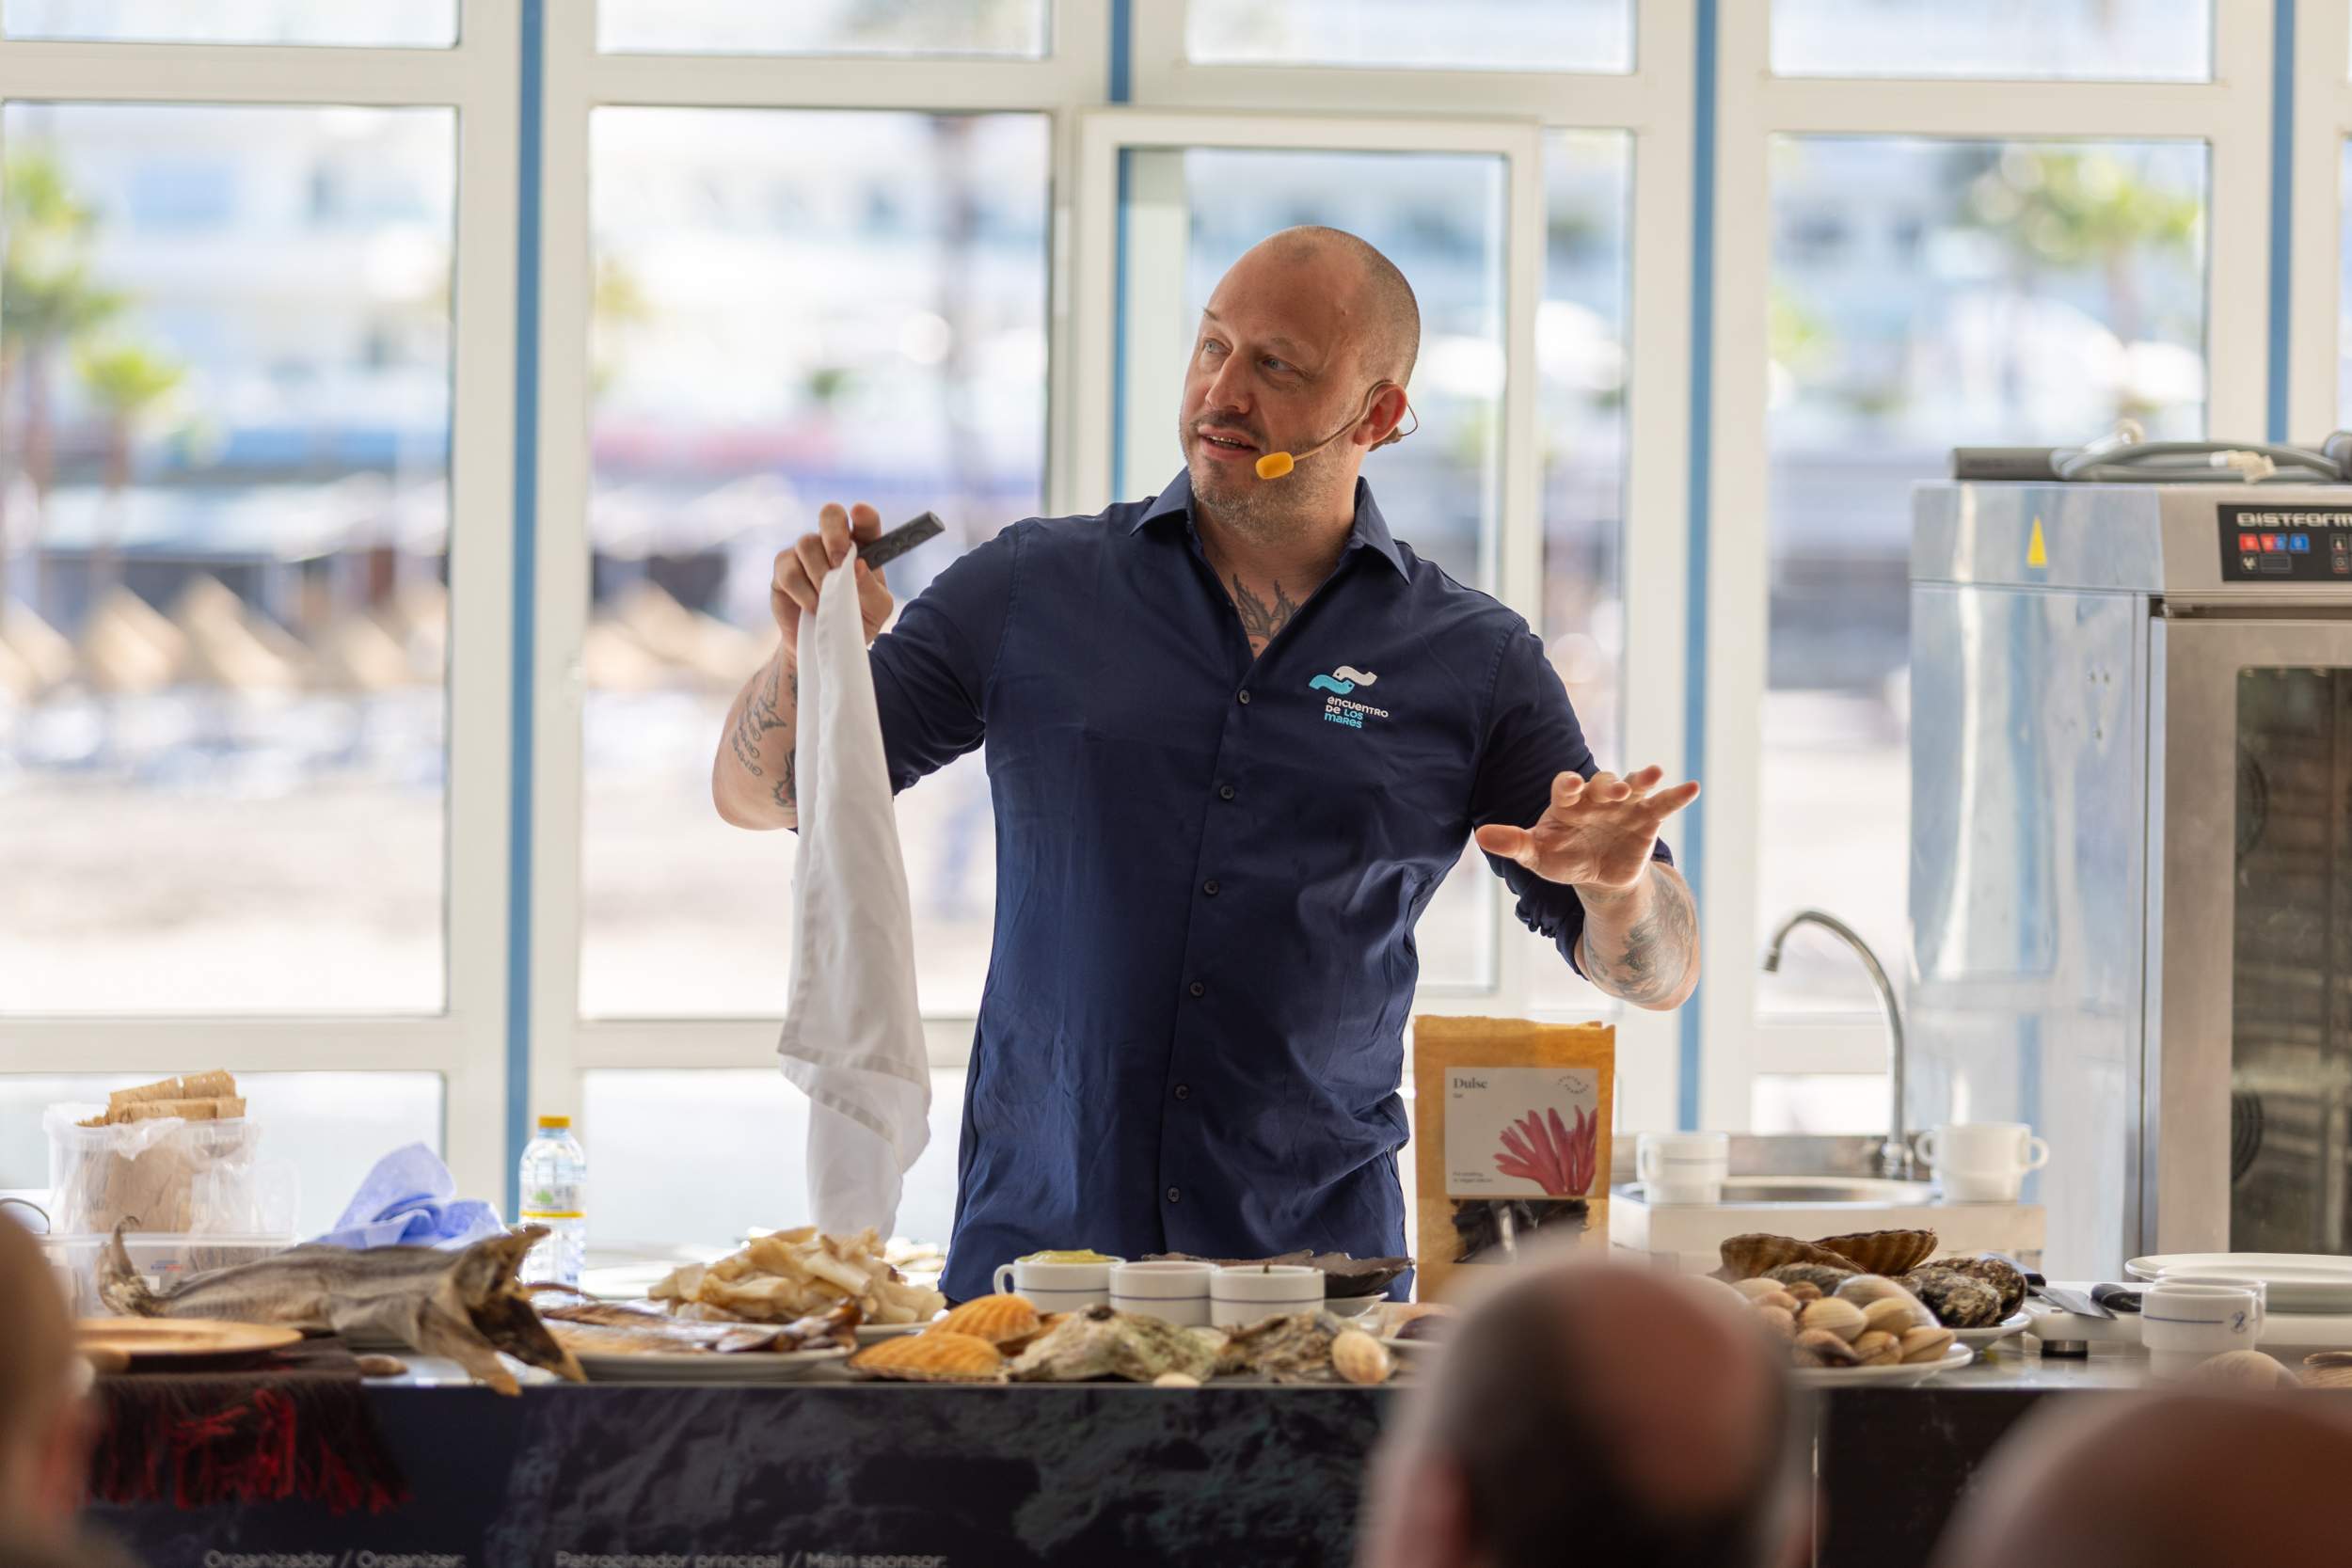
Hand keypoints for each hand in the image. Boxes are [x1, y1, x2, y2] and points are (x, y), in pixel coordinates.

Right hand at [771, 501, 893, 658]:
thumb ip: (871, 588)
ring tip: (827, 599)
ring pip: (806, 543)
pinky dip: (803, 591)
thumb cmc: (857, 619)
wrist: (826, 644)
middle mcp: (833, 543)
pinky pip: (789, 570)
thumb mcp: (875, 609)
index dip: (863, 514)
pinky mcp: (784, 570)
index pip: (865, 521)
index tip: (860, 513)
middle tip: (839, 561)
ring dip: (819, 573)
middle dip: (834, 534)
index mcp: (863, 546)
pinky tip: (813, 607)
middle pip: (830, 514)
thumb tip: (858, 566)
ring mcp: (806, 553)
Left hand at [1473, 765, 1700, 892]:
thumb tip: (1480, 836)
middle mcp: (1597, 797)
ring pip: (1634, 785)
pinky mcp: (1648, 817)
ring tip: (1653, 772)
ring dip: (1642, 778)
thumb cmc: (1562, 858)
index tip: (1572, 785)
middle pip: (1603, 783)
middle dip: (1609, 785)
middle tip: (1615, 790)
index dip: (1569, 785)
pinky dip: (1677, 795)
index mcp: (1568, 802)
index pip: (1566, 787)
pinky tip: (1692, 787)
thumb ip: (1513, 842)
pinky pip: (1663, 803)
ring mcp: (1624, 804)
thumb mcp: (1537, 855)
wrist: (1598, 875)